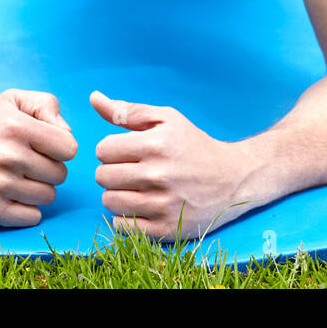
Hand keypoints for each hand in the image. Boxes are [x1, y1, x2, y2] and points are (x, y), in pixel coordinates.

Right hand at [0, 88, 76, 227]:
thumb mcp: (12, 100)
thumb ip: (46, 105)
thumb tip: (67, 133)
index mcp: (16, 126)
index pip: (69, 148)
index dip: (59, 148)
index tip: (43, 147)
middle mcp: (8, 155)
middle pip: (60, 175)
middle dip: (48, 169)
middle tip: (26, 163)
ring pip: (48, 197)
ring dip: (37, 190)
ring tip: (17, 178)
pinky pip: (32, 217)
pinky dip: (26, 210)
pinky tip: (11, 196)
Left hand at [90, 90, 260, 241]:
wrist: (232, 180)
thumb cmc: (194, 146)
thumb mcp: (166, 119)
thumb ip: (127, 111)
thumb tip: (94, 98)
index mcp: (156, 145)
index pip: (103, 150)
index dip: (112, 149)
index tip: (127, 151)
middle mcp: (158, 176)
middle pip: (102, 176)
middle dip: (112, 170)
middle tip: (132, 169)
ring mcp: (161, 205)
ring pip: (109, 201)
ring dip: (117, 194)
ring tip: (136, 187)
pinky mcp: (164, 230)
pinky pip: (121, 226)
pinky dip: (126, 217)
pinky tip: (141, 206)